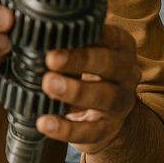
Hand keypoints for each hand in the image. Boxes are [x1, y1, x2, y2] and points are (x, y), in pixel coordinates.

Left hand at [35, 24, 140, 153]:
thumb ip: (71, 43)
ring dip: (74, 90)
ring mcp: (120, 103)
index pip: (112, 37)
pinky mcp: (107, 129)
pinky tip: (45, 122)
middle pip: (109, 64)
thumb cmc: (89, 75)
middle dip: (80, 59)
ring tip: (48, 85)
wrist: (107, 117)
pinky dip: (65, 128)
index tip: (65, 32)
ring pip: (103, 96)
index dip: (92, 34)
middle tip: (51, 59)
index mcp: (122, 49)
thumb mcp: (87, 54)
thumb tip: (36, 33)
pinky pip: (89, 131)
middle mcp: (127, 74)